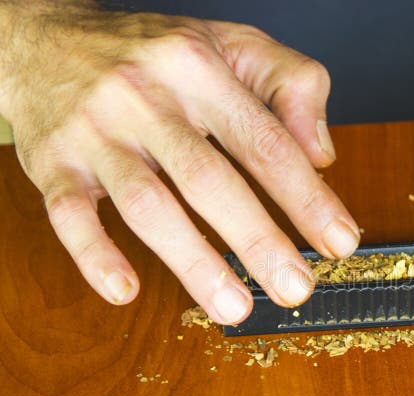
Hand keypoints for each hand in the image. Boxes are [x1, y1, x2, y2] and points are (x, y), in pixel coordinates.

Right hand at [0, 2, 358, 323]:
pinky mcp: (53, 162)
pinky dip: (94, 255)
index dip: (307, 196)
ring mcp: (96, 132)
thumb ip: (290, 83)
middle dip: (258, 240)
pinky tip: (124, 291)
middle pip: (209, 178)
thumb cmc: (154, 50)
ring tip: (234, 308)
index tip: (338, 242)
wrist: (44, 39)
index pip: (264, 141)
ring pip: (147, 204)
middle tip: (296, 288)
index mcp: (199, 68)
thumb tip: (322, 154)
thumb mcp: (231, 42)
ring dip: (192, 263)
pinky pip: (68, 214)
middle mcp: (146, 98)